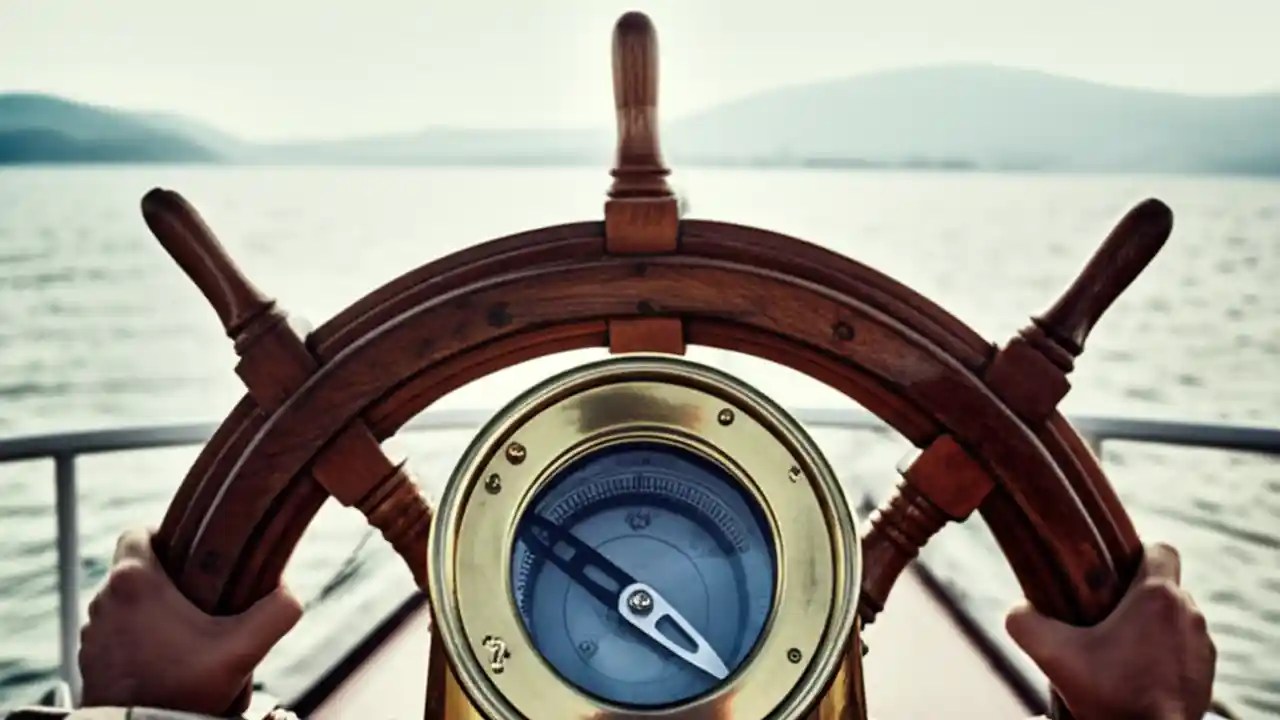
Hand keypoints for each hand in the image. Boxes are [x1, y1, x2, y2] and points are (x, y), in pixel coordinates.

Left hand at [79, 528, 302, 713]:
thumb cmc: (184, 689)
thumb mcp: (243, 649)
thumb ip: (278, 612)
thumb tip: (289, 593)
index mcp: (134, 581)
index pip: (137, 532)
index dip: (164, 535)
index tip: (191, 554)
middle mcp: (103, 600)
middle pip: (134, 569)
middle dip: (165, 579)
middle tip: (199, 597)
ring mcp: (91, 631)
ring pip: (123, 603)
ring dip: (148, 611)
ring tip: (183, 633)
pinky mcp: (87, 660)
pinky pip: (114, 634)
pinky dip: (135, 639)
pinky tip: (163, 657)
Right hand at [1006, 543, 1214, 719]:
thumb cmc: (1110, 696)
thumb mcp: (1051, 655)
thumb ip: (1025, 621)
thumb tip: (1018, 610)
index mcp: (1158, 597)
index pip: (1161, 550)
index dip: (1138, 555)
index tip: (1114, 574)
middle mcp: (1189, 614)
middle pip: (1163, 586)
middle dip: (1135, 599)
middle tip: (1103, 620)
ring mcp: (1203, 646)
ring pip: (1175, 619)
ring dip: (1150, 629)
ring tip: (1119, 653)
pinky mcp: (1207, 674)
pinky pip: (1185, 650)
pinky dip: (1164, 656)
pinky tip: (1137, 675)